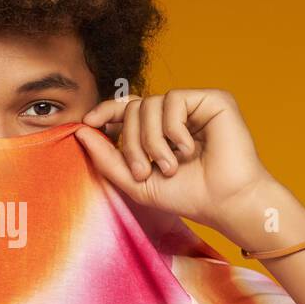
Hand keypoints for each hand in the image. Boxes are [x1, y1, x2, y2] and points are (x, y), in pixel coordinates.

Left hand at [74, 88, 276, 235]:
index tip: (88, 122)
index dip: (106, 110)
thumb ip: (107, 158)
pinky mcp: (213, 100)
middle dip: (132, 142)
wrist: (223, 203)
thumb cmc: (186, 196)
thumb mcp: (136, 182)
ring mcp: (194, 106)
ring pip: (150, 104)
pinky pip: (174, 100)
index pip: (126, 109)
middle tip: (145, 171)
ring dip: (153, 141)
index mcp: (158, 130)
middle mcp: (175, 115)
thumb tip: (80, 130)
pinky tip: (188, 149)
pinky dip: (174, 130)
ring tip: (170, 166)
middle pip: (134, 109)